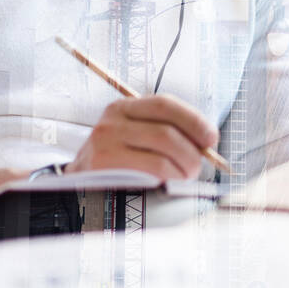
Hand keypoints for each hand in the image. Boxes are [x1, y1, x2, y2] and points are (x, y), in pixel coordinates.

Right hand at [67, 95, 219, 180]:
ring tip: (186, 176)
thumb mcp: (135, 137)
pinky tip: (170, 182)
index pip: (165, 104)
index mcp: (124, 107)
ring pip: (163, 149)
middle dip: (192, 150)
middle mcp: (112, 119)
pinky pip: (153, 168)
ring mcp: (106, 140)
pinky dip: (171, 176)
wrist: (77, 183)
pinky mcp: (104, 163)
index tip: (211, 137)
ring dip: (184, 165)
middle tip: (199, 165)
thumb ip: (165, 132)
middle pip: (167, 129)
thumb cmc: (117, 161)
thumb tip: (205, 142)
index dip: (193, 119)